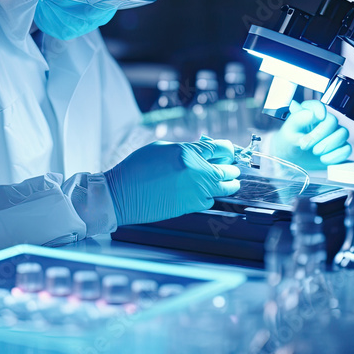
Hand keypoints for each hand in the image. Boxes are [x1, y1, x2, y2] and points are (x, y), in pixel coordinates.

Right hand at [105, 137, 240, 226]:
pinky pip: (210, 200)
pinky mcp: (191, 206)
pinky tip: (203, 193)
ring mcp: (196, 190)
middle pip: (228, 170)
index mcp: (188, 152)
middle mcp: (196, 171)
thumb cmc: (136, 169)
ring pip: (224, 188)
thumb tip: (202, 152)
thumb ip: (186, 149)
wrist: (122, 194)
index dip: (227, 150)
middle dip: (230, 169)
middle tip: (229, 169)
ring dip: (226, 184)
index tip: (228, 153)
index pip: (221, 148)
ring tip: (226, 183)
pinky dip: (210, 196)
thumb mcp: (161, 148)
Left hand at [272, 100, 351, 168]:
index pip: (318, 105)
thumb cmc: (288, 144)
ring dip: (328, 145)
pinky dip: (335, 156)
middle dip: (319, 135)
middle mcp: (323, 121)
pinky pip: (346, 149)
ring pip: (343, 133)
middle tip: (306, 145)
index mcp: (309, 113)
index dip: (319, 110)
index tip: (318, 118)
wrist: (292, 162)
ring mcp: (333, 133)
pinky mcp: (339, 147)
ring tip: (314, 152)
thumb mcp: (287, 132)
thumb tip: (311, 113)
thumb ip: (297, 119)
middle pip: (333, 121)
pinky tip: (323, 158)